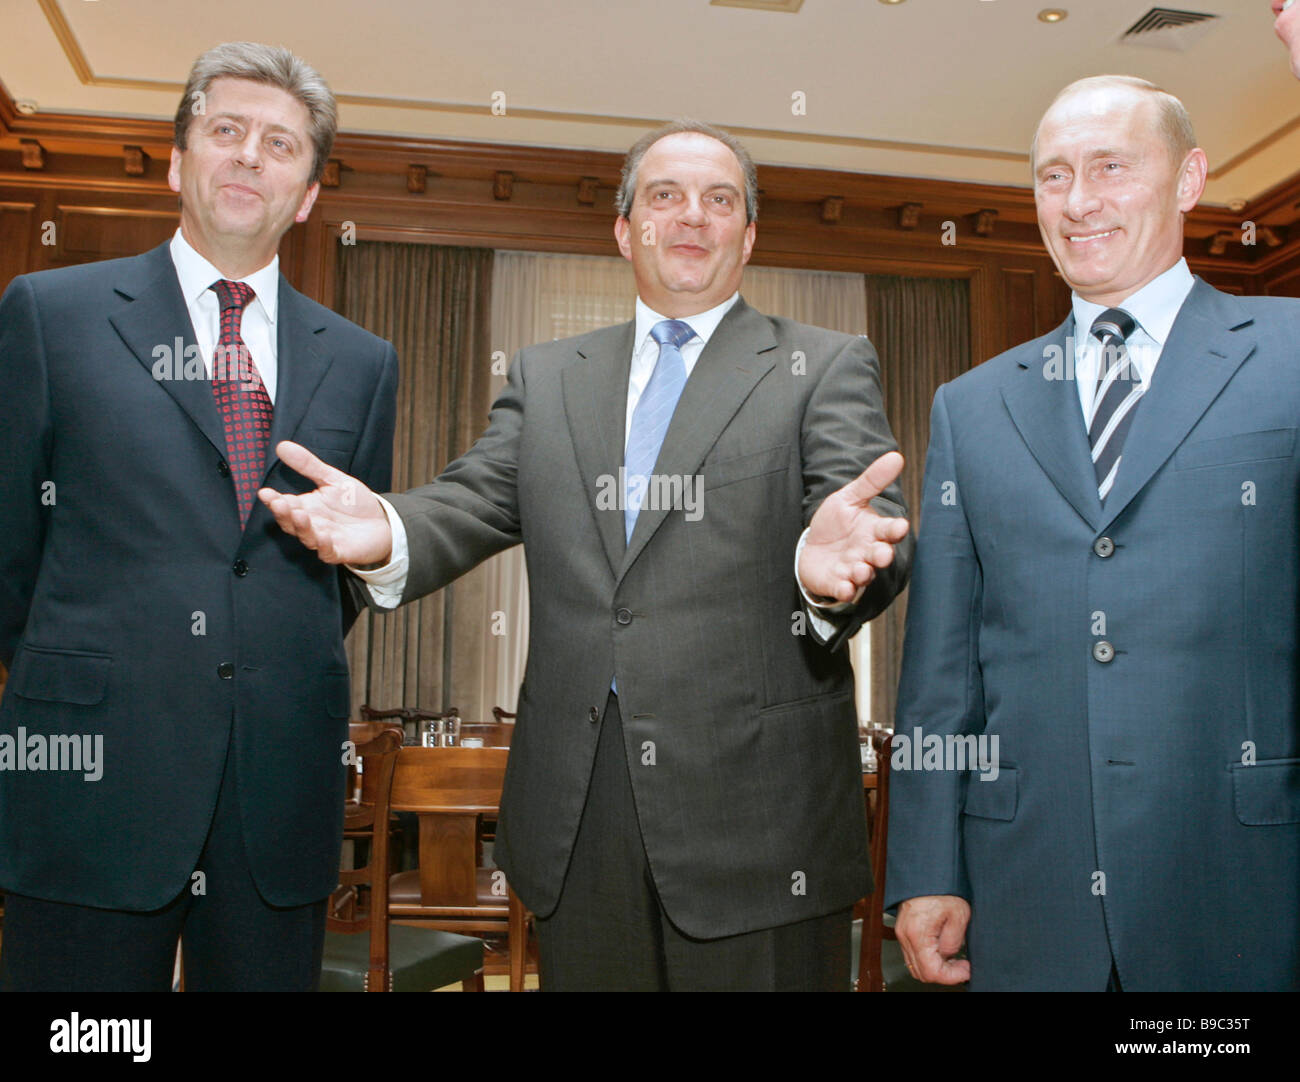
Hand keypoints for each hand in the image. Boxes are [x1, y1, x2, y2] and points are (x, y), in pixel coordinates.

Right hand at [258, 441, 392, 565]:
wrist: (382, 523)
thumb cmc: (354, 502)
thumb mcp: (332, 479)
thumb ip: (308, 465)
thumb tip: (282, 445)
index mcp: (306, 507)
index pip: (284, 503)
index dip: (273, 499)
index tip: (264, 492)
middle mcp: (311, 524)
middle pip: (290, 522)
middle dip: (283, 513)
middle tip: (278, 502)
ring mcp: (323, 539)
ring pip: (307, 536)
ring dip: (302, 527)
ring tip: (299, 514)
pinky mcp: (339, 552)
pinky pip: (328, 552)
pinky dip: (324, 546)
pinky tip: (322, 536)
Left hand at [798, 451, 909, 603]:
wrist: (814, 547)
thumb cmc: (837, 523)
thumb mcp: (850, 498)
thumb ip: (872, 481)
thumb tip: (897, 456)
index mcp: (874, 531)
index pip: (889, 530)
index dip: (895, 529)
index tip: (901, 526)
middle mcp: (867, 552)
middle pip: (879, 555)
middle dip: (882, 555)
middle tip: (883, 554)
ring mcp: (853, 569)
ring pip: (863, 574)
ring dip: (863, 573)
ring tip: (860, 570)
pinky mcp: (837, 583)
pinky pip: (844, 589)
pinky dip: (845, 590)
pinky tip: (844, 587)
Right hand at [895, 895, 971, 983]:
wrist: (927, 871)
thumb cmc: (942, 887)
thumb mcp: (958, 915)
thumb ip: (954, 942)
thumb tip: (950, 957)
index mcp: (917, 933)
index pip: (931, 972)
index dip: (951, 977)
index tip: (965, 970)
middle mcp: (905, 935)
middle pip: (921, 973)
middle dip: (944, 974)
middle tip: (962, 966)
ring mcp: (902, 933)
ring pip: (915, 965)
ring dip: (935, 967)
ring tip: (954, 958)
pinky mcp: (904, 930)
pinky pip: (913, 954)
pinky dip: (928, 958)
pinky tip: (942, 950)